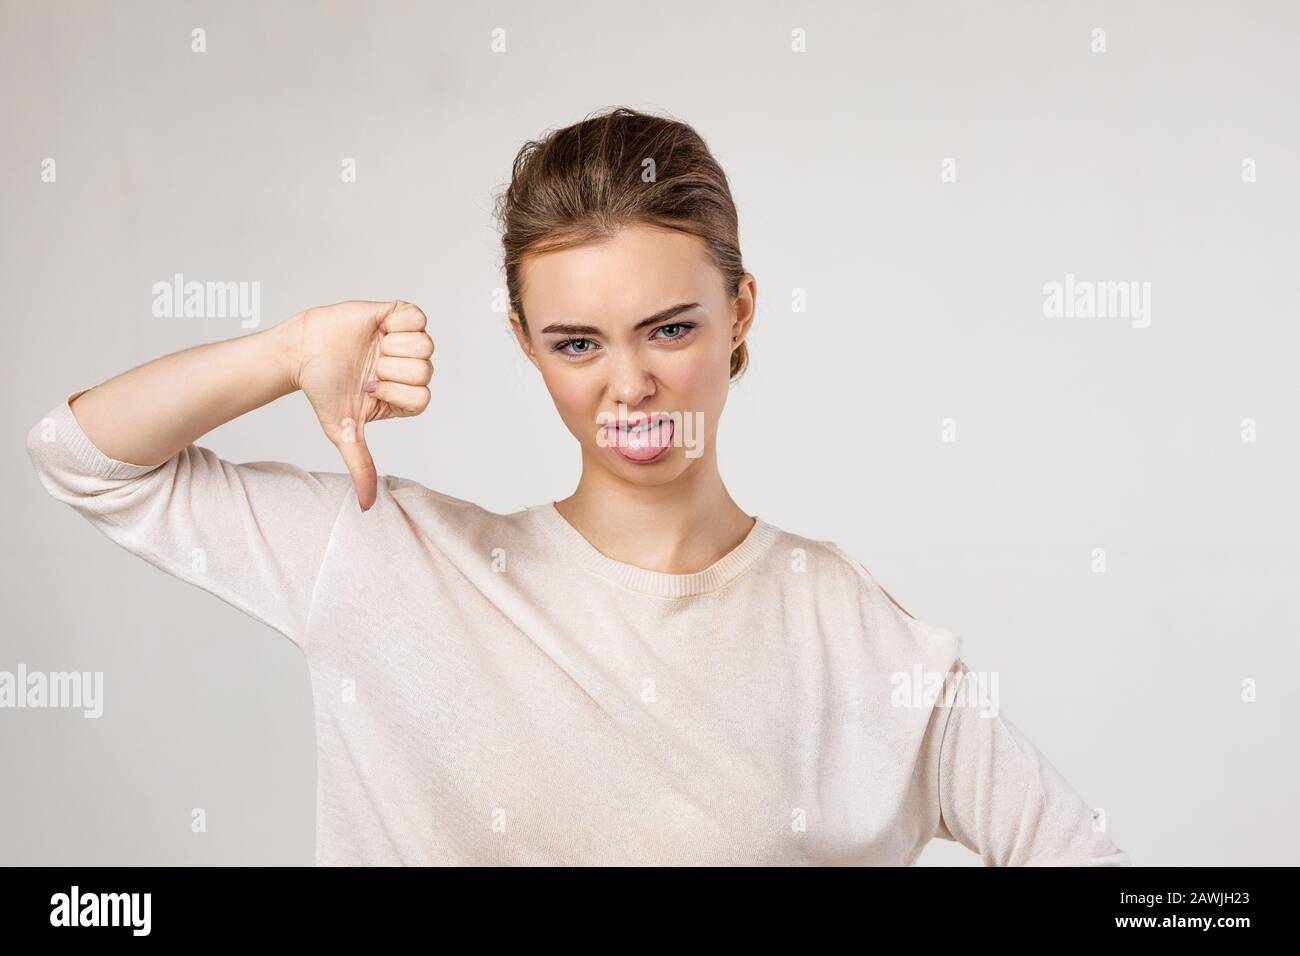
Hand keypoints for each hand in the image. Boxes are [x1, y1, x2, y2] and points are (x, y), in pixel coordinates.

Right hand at [289, 299, 432, 510]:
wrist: (301, 352)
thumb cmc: (324, 391)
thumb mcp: (343, 432)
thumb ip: (361, 466)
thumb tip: (367, 507)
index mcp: (406, 397)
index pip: (422, 398)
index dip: (392, 392)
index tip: (368, 388)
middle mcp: (411, 370)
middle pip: (425, 371)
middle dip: (389, 370)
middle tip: (368, 368)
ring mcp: (407, 341)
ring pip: (425, 344)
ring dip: (391, 348)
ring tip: (372, 348)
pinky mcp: (399, 315)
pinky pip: (418, 316)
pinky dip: (396, 323)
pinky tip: (377, 329)